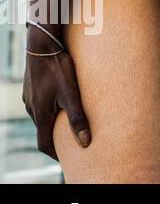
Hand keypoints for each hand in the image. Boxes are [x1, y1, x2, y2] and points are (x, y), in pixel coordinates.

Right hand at [22, 28, 90, 158]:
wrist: (42, 43)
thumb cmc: (57, 67)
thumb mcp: (70, 93)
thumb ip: (77, 117)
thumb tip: (85, 142)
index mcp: (40, 114)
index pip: (44, 144)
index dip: (55, 154)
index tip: (66, 159)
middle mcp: (32, 108)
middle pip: (43, 130)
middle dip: (56, 138)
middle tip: (72, 142)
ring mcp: (30, 97)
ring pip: (42, 116)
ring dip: (54, 121)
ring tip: (70, 122)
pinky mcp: (32, 87)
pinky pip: (41, 103)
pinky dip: (51, 108)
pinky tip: (63, 101)